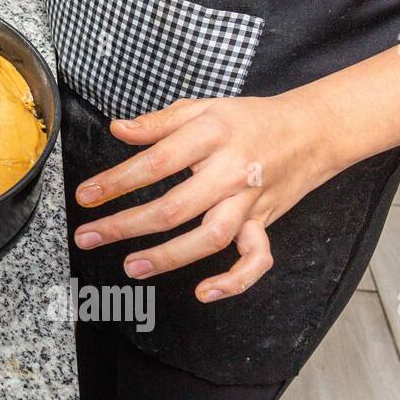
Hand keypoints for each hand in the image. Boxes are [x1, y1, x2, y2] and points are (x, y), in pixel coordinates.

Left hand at [72, 92, 344, 302]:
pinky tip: (204, 292)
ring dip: (168, 257)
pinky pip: (256, 259)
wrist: (313, 130)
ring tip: (131, 267)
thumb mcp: (203, 108)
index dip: (117, 181)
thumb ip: (158, 121)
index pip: (156, 162)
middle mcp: (230, 171)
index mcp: (211, 136)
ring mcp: (249, 201)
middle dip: (126, 225)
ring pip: (210, 237)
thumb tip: (118, 129)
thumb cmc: (249, 119)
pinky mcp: (265, 221)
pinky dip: (234, 280)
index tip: (86, 196)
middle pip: (174, 206)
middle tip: (89, 237)